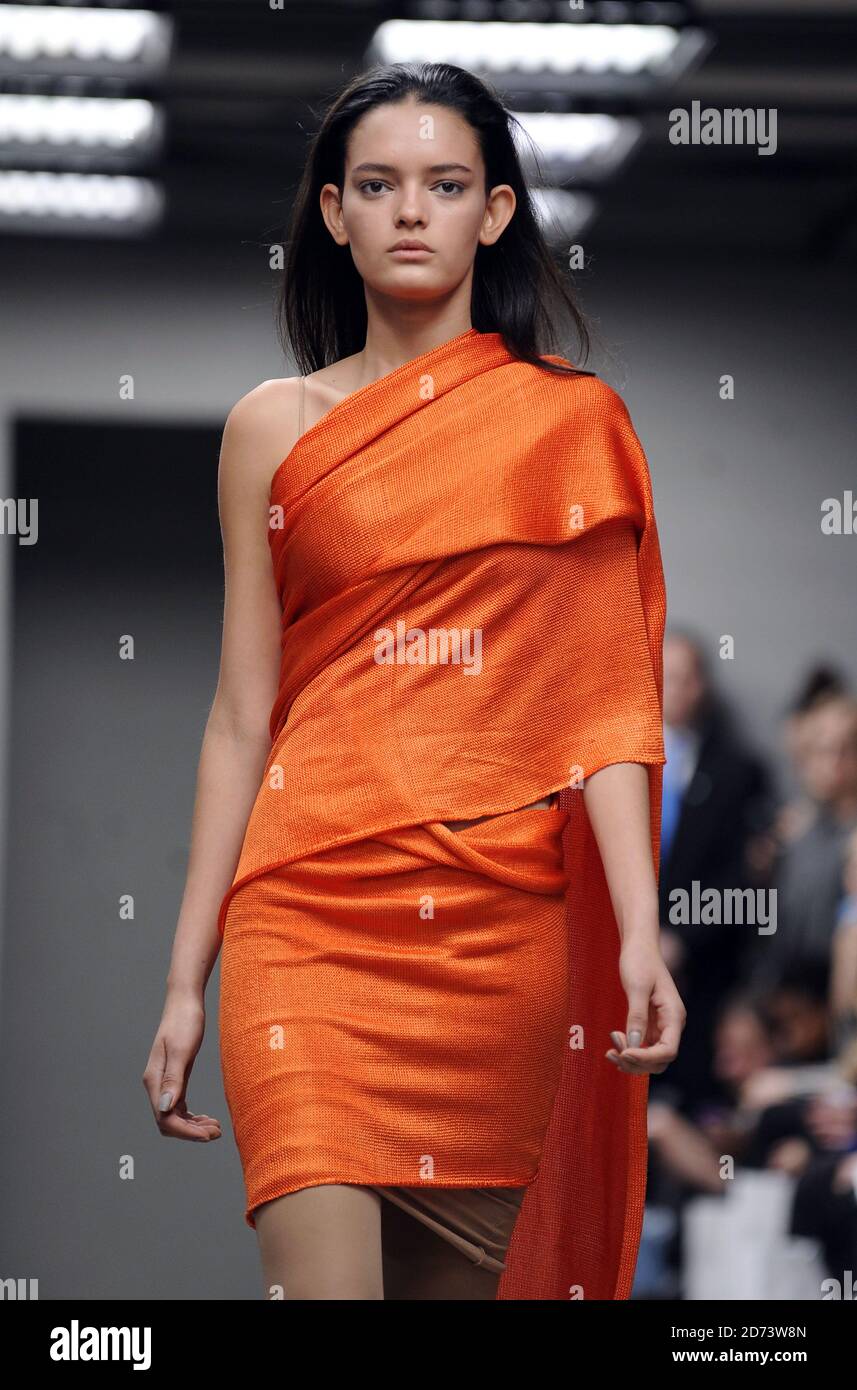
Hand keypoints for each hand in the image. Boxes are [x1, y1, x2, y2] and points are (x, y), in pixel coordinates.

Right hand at [142, 987, 221, 1140]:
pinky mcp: (174, 1078)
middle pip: (168, 1121)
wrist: (185, 1002)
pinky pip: (178, 1106)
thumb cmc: (184, 1022)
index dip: (186, 1132)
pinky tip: (206, 1118)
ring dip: (192, 1126)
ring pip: (173, 1116)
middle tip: (217, 1132)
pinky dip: (191, 1116)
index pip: (165, 1118)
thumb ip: (173, 1079)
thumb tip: (166, 1108)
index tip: (209, 1135)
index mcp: (154, 1079)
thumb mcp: (182, 1050)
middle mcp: (156, 1084)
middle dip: (191, 1132)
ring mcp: (164, 1082)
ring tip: (215, 1128)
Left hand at [607, 941, 685, 1074]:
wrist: (639, 946)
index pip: (668, 1050)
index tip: (624, 1053)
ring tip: (610, 1050)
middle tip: (613, 1051)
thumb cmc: (640, 961)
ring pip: (651, 1058)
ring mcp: (661, 1027)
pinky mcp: (649, 1025)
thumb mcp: (636, 987)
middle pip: (660, 1060)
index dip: (646, 1057)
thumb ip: (637, 1016)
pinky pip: (642, 1048)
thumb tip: (634, 1045)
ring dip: (631, 1060)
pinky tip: (614, 1048)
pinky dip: (628, 1052)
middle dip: (637, 1062)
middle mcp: (671, 1025)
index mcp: (674, 1015)